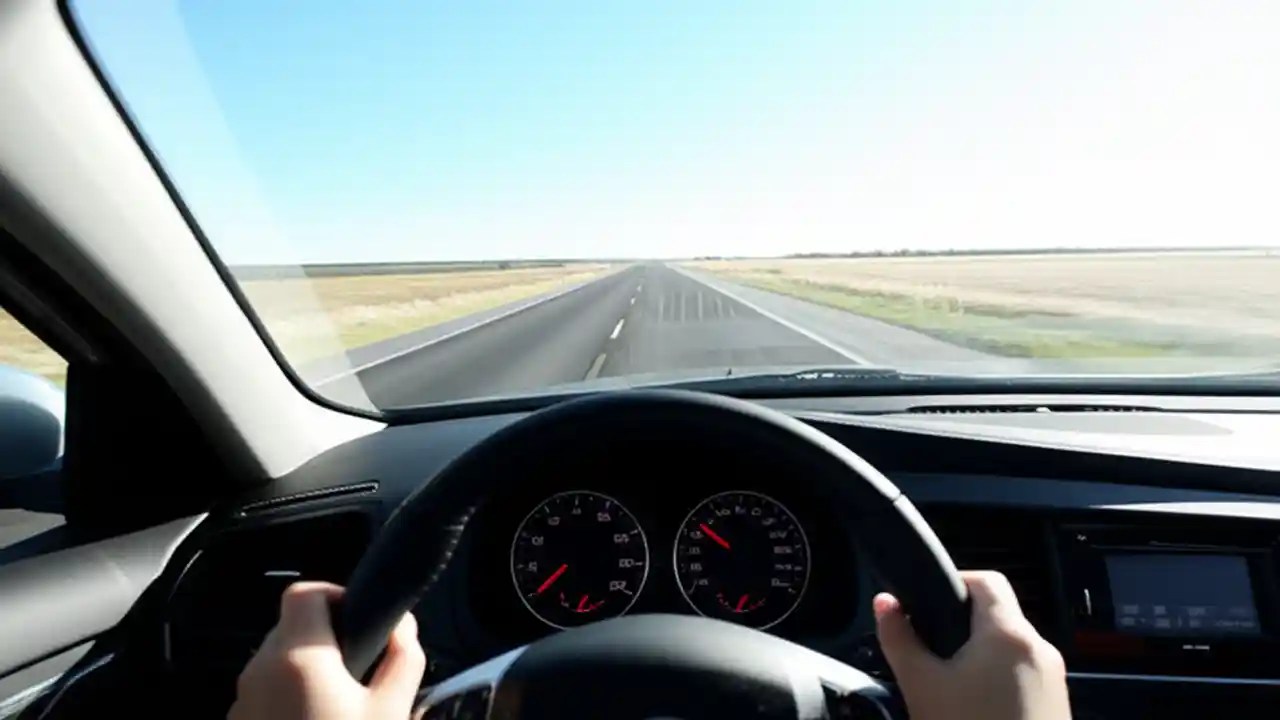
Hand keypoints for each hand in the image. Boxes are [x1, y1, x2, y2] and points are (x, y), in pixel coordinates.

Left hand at [230, 582, 425, 719]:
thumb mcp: (391, 711)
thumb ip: (404, 658)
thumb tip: (402, 625)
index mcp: (299, 656)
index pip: (304, 592)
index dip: (335, 595)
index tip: (360, 621)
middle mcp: (260, 670)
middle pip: (290, 627)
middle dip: (326, 638)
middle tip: (360, 669)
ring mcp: (242, 701)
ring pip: (276, 663)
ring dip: (307, 671)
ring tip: (341, 708)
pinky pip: (266, 694)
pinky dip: (289, 699)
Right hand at [874, 571, 1070, 719]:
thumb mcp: (922, 685)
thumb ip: (900, 638)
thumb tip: (885, 603)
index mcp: (1008, 633)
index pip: (986, 579)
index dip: (955, 582)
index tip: (928, 604)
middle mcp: (1040, 648)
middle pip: (998, 614)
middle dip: (963, 627)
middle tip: (933, 652)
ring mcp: (1054, 678)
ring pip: (1011, 647)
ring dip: (981, 655)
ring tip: (952, 686)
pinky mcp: (1058, 704)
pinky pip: (1025, 675)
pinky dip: (999, 680)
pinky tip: (977, 708)